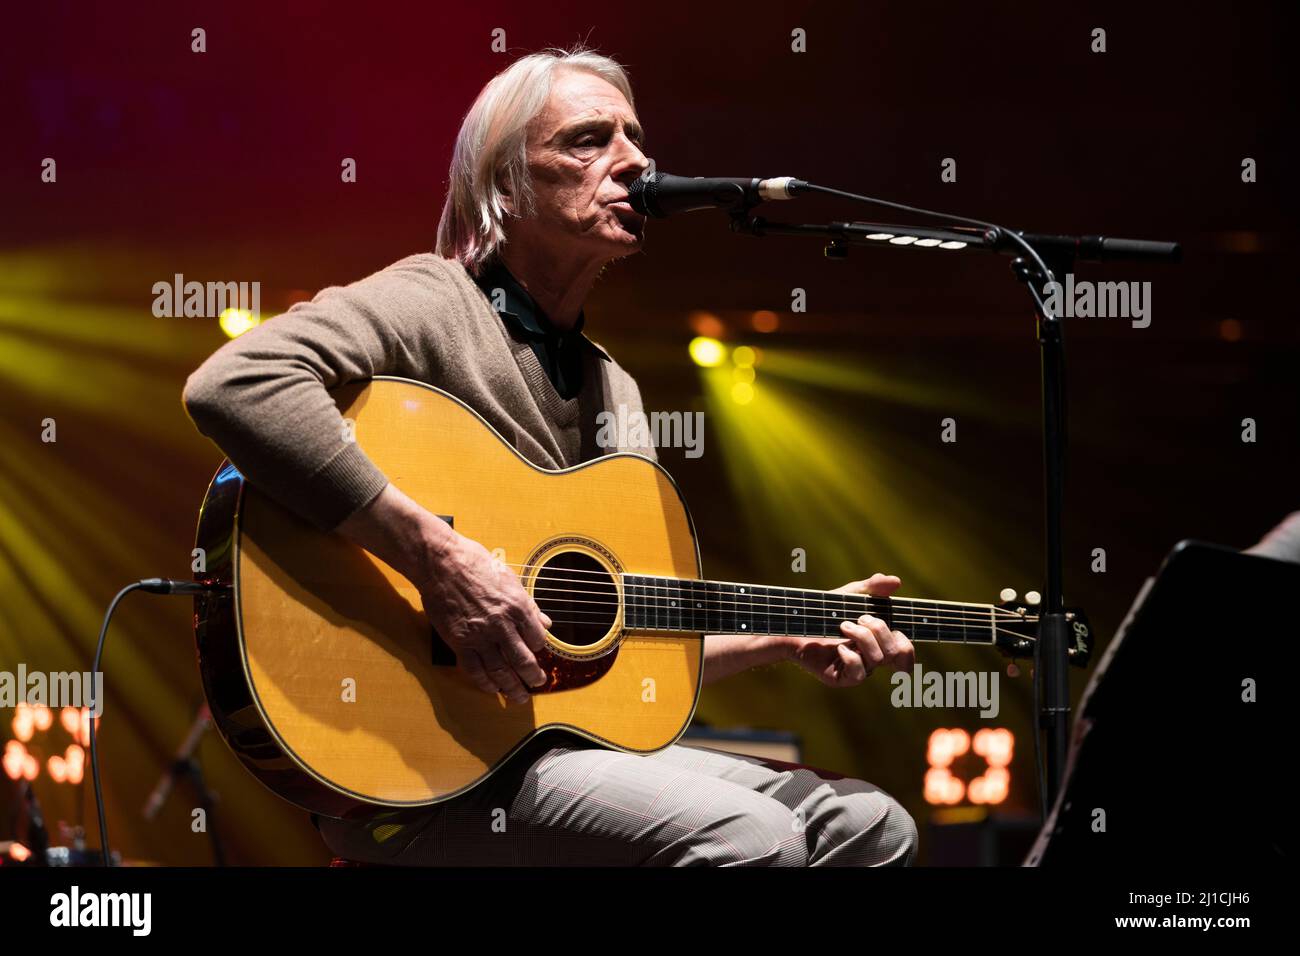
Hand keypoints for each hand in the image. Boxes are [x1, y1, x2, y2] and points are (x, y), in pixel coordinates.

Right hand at [415, 533, 551, 704]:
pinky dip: (485, 683)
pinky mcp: (459, 642)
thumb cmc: (475, 564)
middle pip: (523, 660)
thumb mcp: (511, 580)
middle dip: (533, 676)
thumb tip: (545, 623)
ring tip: (520, 696)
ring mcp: (479, 636)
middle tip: (538, 683)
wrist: (441, 564)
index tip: (538, 652)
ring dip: (512, 688)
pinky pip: (475, 670)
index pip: (537, 638)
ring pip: (500, 671)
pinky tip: (492, 689)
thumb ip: (529, 605)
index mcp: (517, 607)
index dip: (540, 648)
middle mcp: (501, 624)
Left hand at [789, 573, 914, 686]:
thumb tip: (896, 582)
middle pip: (894, 652)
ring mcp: (856, 670)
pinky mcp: (841, 678)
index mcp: (878, 642)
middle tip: (859, 618)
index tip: (893, 627)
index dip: (907, 646)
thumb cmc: (823, 611)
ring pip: (877, 659)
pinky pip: (858, 674)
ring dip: (862, 637)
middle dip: (879, 629)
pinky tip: (839, 647)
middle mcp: (870, 659)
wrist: (794, 623)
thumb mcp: (849, 595)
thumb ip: (872, 588)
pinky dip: (851, 656)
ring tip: (843, 626)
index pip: (905, 654)